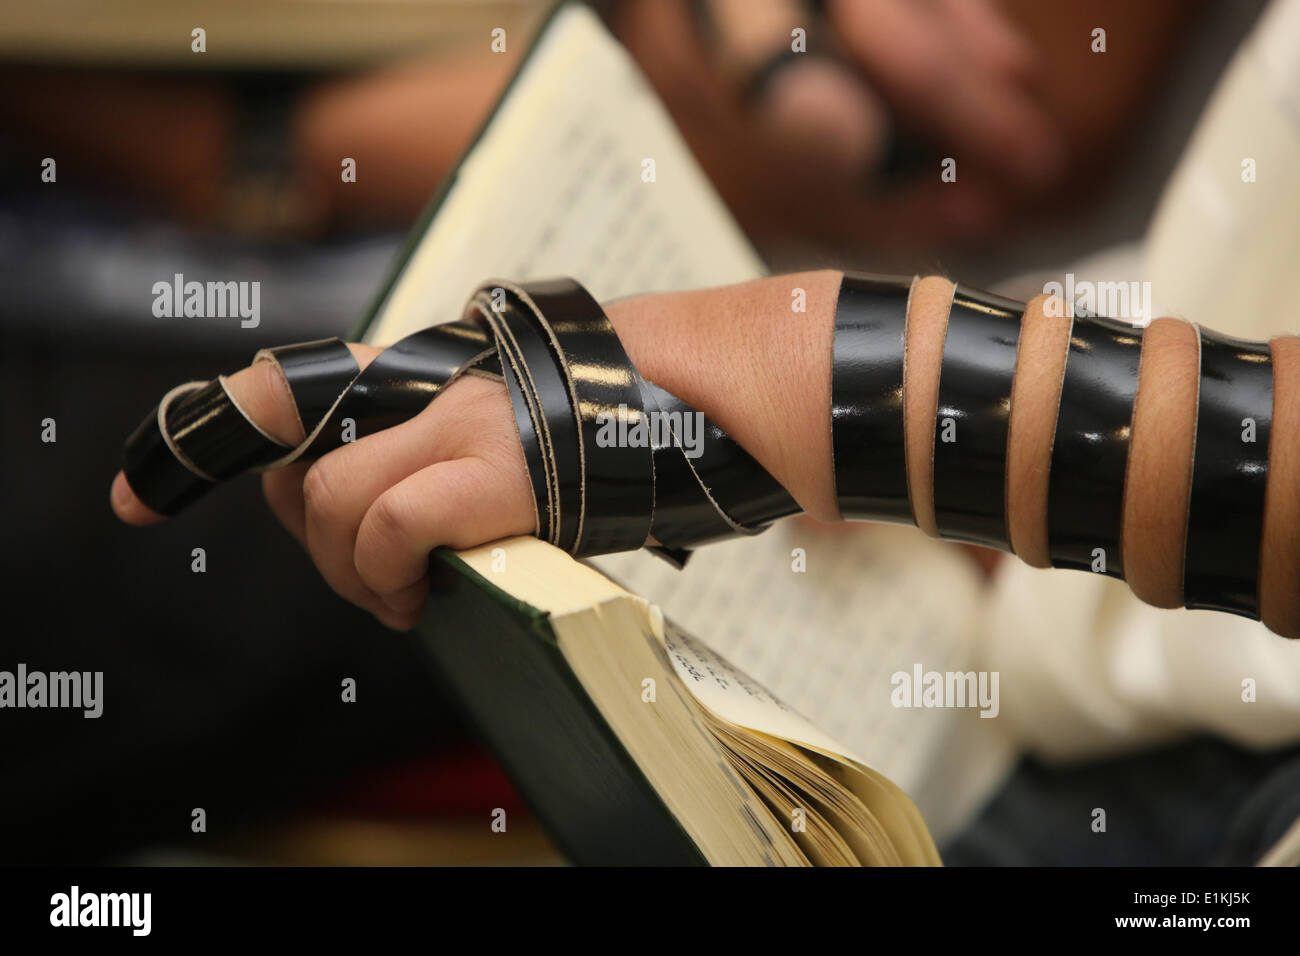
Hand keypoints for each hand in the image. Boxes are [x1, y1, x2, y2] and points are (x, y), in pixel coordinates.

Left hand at [111, 347, 534, 630]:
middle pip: (299, 478)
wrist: (660, 406)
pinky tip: (426, 590)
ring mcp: (453, 424)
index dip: (196, 440)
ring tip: (404, 594)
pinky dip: (391, 572)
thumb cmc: (565, 440)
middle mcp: (418, 392)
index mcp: (403, 378)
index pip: (275, 392)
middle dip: (318, 550)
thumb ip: (402, 455)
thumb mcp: (469, 434)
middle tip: (375, 580)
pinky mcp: (489, 469)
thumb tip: (340, 516)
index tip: (131, 500)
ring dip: (354, 573)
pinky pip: (393, 526)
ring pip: (332, 503)